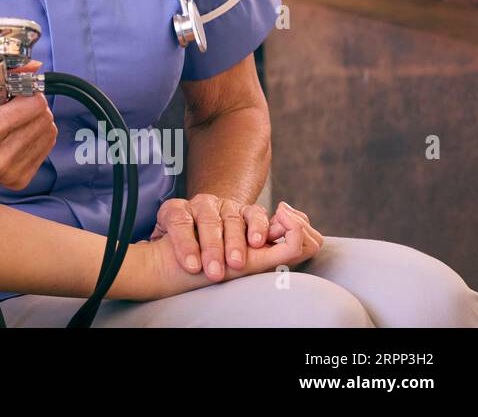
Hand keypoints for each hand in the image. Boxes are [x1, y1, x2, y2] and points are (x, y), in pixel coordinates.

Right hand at [0, 55, 55, 189]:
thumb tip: (32, 66)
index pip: (35, 105)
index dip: (29, 90)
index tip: (18, 89)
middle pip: (44, 120)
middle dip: (33, 104)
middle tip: (14, 101)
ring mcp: (8, 172)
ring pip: (48, 135)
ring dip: (35, 121)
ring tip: (13, 117)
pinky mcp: (14, 180)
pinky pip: (44, 151)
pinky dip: (34, 137)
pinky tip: (15, 132)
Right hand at [138, 201, 322, 298]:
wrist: (171, 265)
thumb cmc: (216, 263)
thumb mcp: (250, 259)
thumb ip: (280, 249)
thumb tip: (306, 241)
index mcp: (242, 216)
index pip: (256, 214)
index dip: (260, 226)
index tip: (259, 243)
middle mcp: (220, 207)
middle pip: (232, 219)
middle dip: (233, 243)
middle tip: (233, 265)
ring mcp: (196, 206)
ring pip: (209, 220)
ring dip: (210, 247)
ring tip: (210, 270)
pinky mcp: (173, 209)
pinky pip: (180, 222)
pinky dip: (185, 244)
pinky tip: (191, 264)